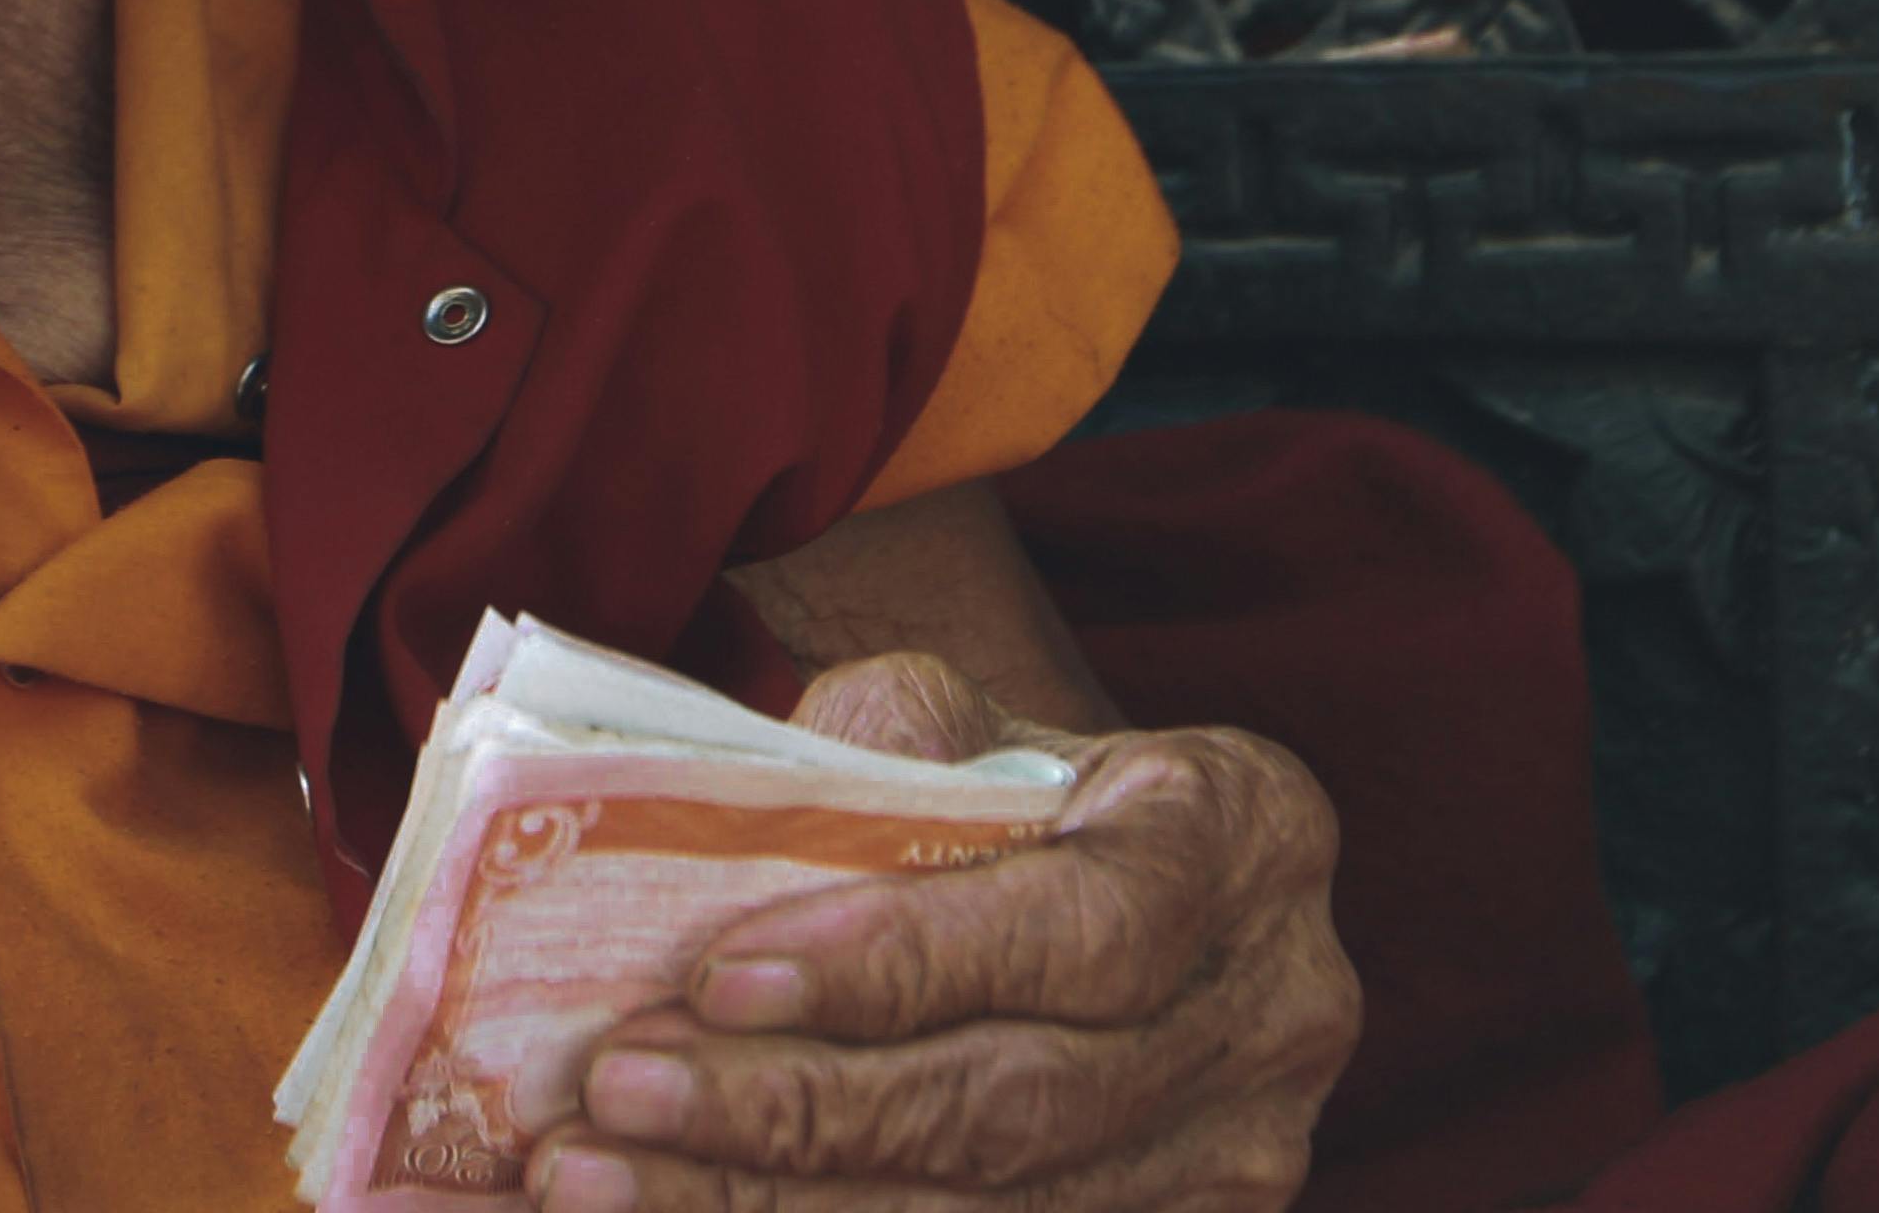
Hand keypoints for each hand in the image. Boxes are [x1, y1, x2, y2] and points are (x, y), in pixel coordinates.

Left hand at [524, 654, 1354, 1210]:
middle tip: (613, 1091)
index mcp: (1245, 829)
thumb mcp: (968, 715)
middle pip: (1021, 1104)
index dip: (901, 964)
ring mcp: (1246, 1161)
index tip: (720, 977)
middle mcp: (1277, 1009)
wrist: (1114, 881)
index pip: (1081, 925)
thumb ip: (871, 747)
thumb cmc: (1017, 785)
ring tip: (601, 1181)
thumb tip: (704, 824)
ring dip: (776, 1210)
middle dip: (797, 1111)